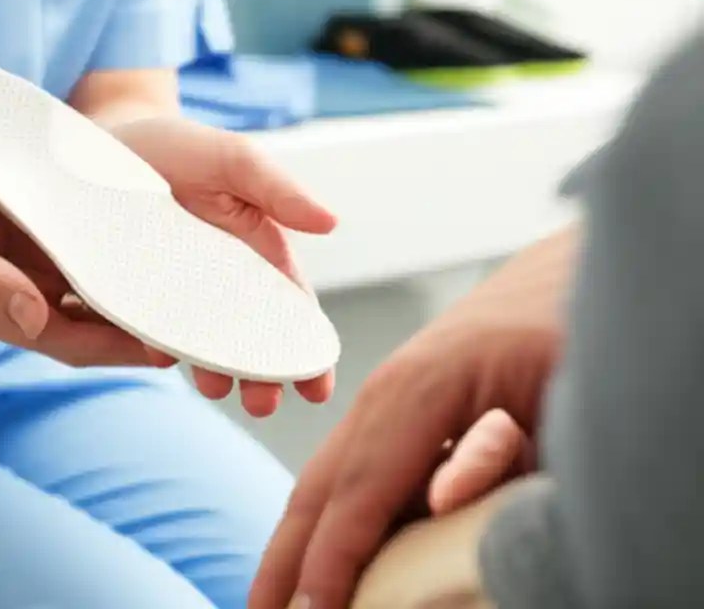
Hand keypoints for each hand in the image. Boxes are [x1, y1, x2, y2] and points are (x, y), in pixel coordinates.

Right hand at [0, 140, 173, 367]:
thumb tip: (34, 320)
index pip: (71, 343)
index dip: (119, 349)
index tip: (167, 349)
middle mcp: (20, 306)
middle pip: (91, 333)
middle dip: (141, 336)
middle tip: (200, 328)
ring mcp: (28, 283)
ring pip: (93, 307)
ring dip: (135, 306)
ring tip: (190, 298)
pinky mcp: (34, 257)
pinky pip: (85, 273)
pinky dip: (117, 273)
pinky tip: (152, 259)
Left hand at [114, 116, 338, 416]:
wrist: (100, 137)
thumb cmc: (174, 144)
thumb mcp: (229, 158)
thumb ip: (277, 188)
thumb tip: (331, 222)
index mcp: (254, 250)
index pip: (290, 309)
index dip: (306, 350)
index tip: (317, 388)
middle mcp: (216, 278)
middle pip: (247, 337)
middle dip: (260, 375)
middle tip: (262, 405)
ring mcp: (170, 289)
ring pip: (199, 341)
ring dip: (212, 369)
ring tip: (216, 388)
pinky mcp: (125, 292)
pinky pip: (145, 325)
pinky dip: (156, 342)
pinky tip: (160, 353)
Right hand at [250, 227, 577, 608]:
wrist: (570, 276)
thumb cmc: (574, 334)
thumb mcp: (559, 398)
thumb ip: (500, 454)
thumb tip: (435, 501)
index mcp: (421, 389)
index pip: (360, 492)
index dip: (332, 559)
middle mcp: (387, 390)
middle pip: (319, 484)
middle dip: (284, 556)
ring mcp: (388, 393)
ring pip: (326, 475)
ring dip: (297, 536)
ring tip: (279, 594)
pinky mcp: (400, 403)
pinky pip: (351, 464)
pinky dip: (327, 510)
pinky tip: (327, 543)